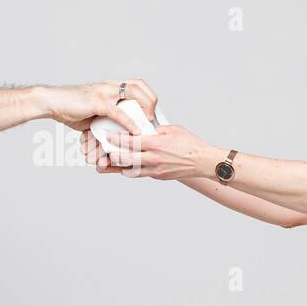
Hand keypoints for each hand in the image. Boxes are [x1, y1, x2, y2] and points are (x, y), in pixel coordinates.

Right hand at [43, 79, 157, 133]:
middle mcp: (109, 86)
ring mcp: (103, 92)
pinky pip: (118, 112)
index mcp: (110, 86)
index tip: (154, 111)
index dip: (148, 95)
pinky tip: (136, 131)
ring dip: (144, 108)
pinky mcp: (97, 103)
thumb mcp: (95, 110)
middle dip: (151, 100)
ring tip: (149, 122)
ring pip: (132, 94)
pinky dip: (129, 122)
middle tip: (154, 116)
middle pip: (139, 85)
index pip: (136, 84)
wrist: (53, 102)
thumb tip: (122, 129)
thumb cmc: (72, 108)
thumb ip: (109, 115)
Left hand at [101, 124, 217, 180]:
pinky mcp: (157, 176)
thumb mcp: (172, 129)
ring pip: (129, 170)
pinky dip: (130, 170)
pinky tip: (126, 165)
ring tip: (110, 160)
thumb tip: (144, 129)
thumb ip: (156, 129)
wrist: (202, 161)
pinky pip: (139, 174)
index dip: (116, 139)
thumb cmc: (189, 144)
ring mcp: (154, 169)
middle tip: (105, 149)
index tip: (107, 136)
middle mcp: (153, 158)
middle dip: (112, 154)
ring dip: (118, 166)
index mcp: (156, 143)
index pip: (130, 141)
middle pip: (124, 158)